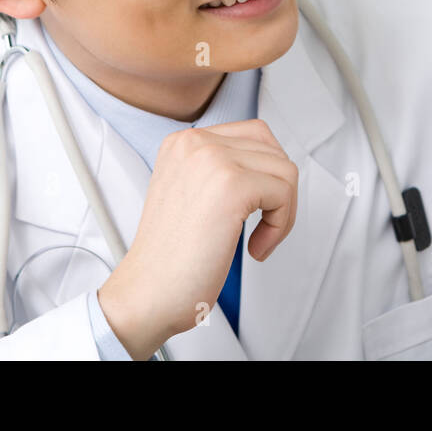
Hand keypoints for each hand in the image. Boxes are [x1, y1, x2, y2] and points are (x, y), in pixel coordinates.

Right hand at [98, 119, 298, 357]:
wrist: (146, 294)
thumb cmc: (169, 260)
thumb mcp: (190, 194)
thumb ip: (220, 172)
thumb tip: (269, 168)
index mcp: (182, 142)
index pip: (253, 135)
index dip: (265, 176)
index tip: (255, 210)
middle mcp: (194, 142)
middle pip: (272, 150)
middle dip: (279, 193)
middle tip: (263, 228)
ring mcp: (212, 159)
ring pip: (284, 170)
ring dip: (282, 212)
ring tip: (258, 240)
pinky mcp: (232, 185)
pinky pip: (284, 193)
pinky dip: (280, 226)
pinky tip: (256, 248)